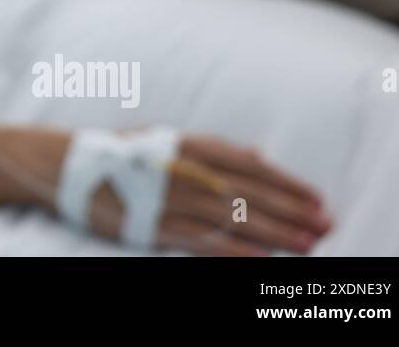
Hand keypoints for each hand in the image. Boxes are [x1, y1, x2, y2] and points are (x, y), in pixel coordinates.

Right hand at [87, 133, 331, 255]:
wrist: (71, 166)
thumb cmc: (122, 152)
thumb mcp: (168, 138)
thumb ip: (214, 148)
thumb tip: (257, 154)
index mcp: (192, 146)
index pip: (252, 166)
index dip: (288, 183)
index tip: (317, 198)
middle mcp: (188, 171)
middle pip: (251, 193)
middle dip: (293, 211)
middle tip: (327, 225)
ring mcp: (173, 199)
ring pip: (234, 218)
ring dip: (275, 233)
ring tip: (307, 245)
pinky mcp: (157, 225)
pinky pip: (203, 241)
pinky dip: (233, 251)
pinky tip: (259, 260)